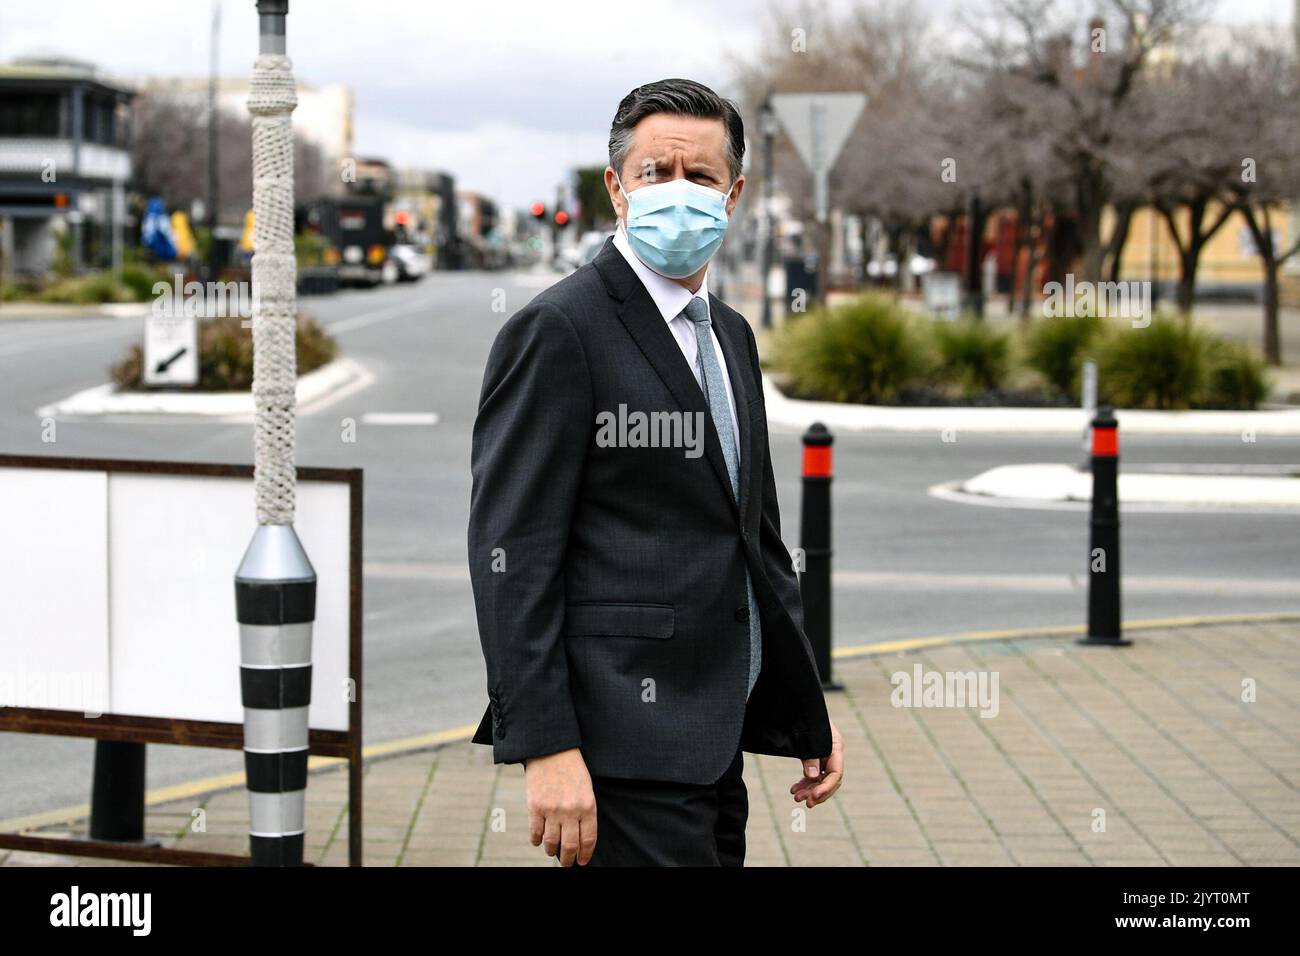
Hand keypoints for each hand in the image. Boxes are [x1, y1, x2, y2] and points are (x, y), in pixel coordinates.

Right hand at [525, 748, 597, 865]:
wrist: (551, 749)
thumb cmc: (572, 768)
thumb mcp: (586, 788)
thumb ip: (584, 811)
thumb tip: (580, 835)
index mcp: (587, 806)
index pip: (588, 840)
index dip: (585, 854)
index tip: (582, 861)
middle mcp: (570, 811)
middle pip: (570, 846)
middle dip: (568, 860)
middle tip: (567, 864)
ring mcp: (552, 810)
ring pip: (551, 843)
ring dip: (552, 852)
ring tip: (552, 853)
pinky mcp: (535, 807)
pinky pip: (535, 832)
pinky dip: (536, 841)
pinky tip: (537, 841)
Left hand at [791, 719, 842, 807]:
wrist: (798, 703)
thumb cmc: (803, 716)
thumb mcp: (806, 735)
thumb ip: (810, 755)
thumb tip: (812, 776)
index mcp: (836, 746)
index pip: (836, 774)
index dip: (825, 788)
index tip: (813, 798)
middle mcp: (833, 753)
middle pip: (830, 780)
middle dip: (817, 792)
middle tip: (804, 802)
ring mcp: (824, 756)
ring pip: (820, 780)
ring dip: (809, 790)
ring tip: (795, 797)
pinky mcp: (815, 757)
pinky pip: (813, 775)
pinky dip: (805, 783)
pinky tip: (794, 789)